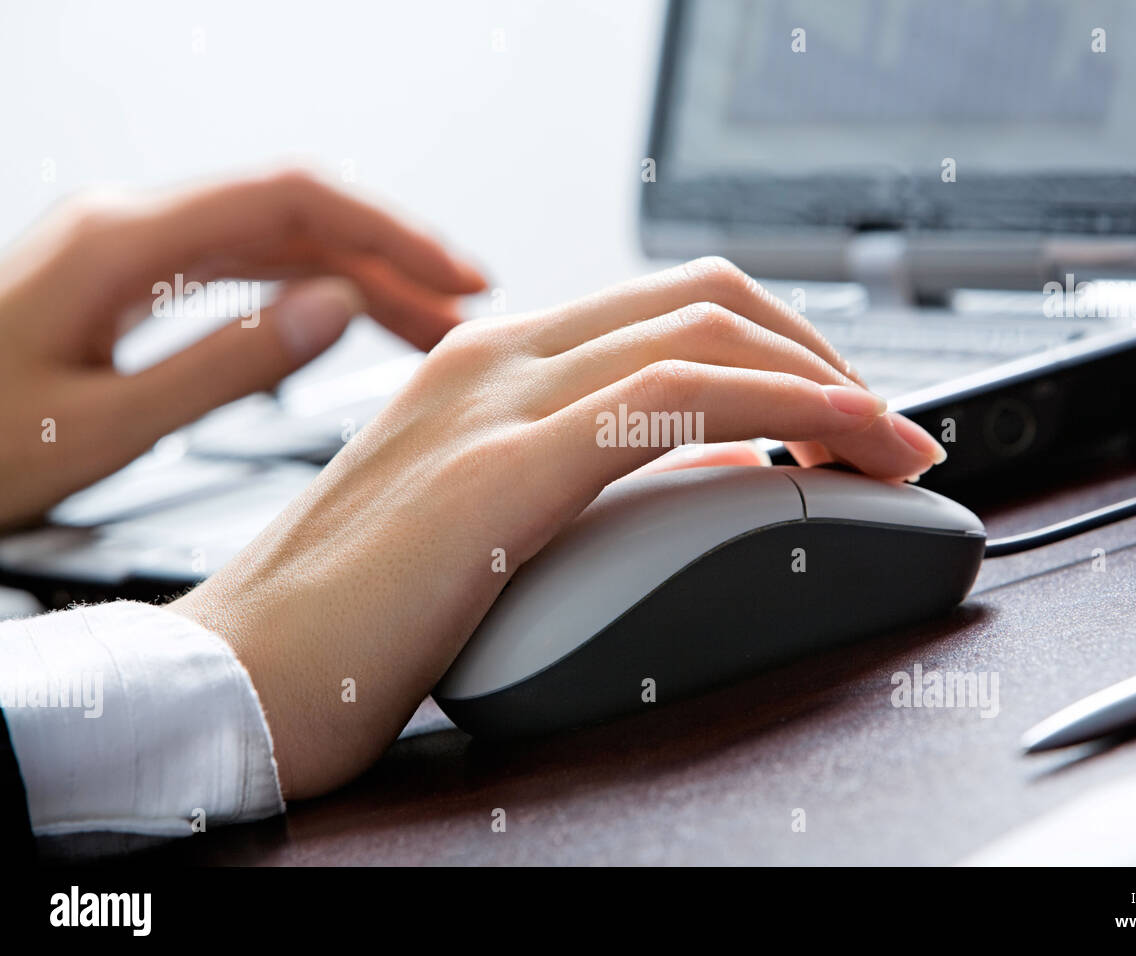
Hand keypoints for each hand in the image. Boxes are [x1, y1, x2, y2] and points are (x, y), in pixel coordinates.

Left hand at [0, 168, 484, 528]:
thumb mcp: (105, 426)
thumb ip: (229, 365)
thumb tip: (335, 312)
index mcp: (122, 245)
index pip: (293, 203)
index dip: (390, 234)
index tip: (456, 278)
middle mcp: (126, 229)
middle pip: (292, 218)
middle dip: (388, 259)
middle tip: (463, 312)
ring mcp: (121, 253)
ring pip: (269, 243)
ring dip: (355, 276)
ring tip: (425, 322)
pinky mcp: (119, 284)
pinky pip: (234, 269)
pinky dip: (303, 291)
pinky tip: (340, 320)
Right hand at [170, 257, 947, 799]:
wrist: (242, 672)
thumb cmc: (351, 616)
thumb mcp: (483, 518)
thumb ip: (583, 474)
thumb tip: (707, 457)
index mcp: (489, 362)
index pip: (666, 304)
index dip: (774, 341)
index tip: (837, 404)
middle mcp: (496, 356)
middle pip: (703, 294)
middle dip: (816, 345)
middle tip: (879, 419)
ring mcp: (498, 398)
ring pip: (706, 330)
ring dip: (824, 376)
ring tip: (892, 440)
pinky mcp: (505, 465)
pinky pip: (678, 398)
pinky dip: (785, 407)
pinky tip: (840, 443)